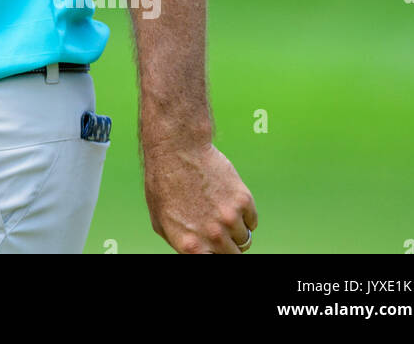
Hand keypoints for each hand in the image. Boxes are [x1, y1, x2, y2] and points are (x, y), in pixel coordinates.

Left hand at [143, 140, 257, 253]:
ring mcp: (230, 219)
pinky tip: (227, 200)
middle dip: (226, 247)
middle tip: (216, 231)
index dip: (216, 256)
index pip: (215, 266)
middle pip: (234, 257)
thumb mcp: (161, 221)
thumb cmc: (163, 183)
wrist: (177, 148)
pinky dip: (244, 216)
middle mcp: (213, 236)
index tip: (216, 250)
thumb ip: (180, 244)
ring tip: (218, 210)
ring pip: (245, 240)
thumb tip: (198, 253)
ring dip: (235, 230)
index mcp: (191, 246)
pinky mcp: (243, 201)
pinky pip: (252, 222)